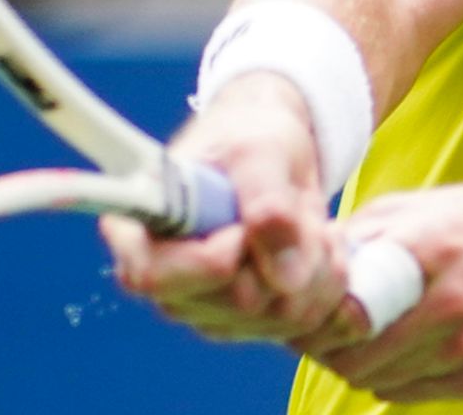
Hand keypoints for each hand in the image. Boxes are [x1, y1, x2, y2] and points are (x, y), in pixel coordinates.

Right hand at [100, 73, 351, 340]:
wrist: (269, 152)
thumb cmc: (246, 138)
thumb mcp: (258, 151)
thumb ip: (268, 203)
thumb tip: (284, 275)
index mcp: (137, 230)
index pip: (156, 276)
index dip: (214, 259)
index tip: (243, 225)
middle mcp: (162, 279)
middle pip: (237, 302)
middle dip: (288, 255)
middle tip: (298, 210)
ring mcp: (203, 306)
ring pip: (279, 317)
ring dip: (316, 267)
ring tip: (311, 223)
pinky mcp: (242, 321)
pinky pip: (299, 324)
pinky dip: (326, 285)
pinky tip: (320, 248)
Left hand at [296, 184, 462, 403]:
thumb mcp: (430, 206)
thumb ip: (367, 230)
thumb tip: (303, 255)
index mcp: (434, 245)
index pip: (346, 299)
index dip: (311, 311)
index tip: (298, 306)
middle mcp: (454, 299)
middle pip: (354, 349)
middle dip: (322, 344)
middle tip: (311, 330)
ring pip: (374, 377)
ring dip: (349, 363)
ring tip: (347, 339)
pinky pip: (405, 393)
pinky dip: (384, 378)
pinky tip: (387, 352)